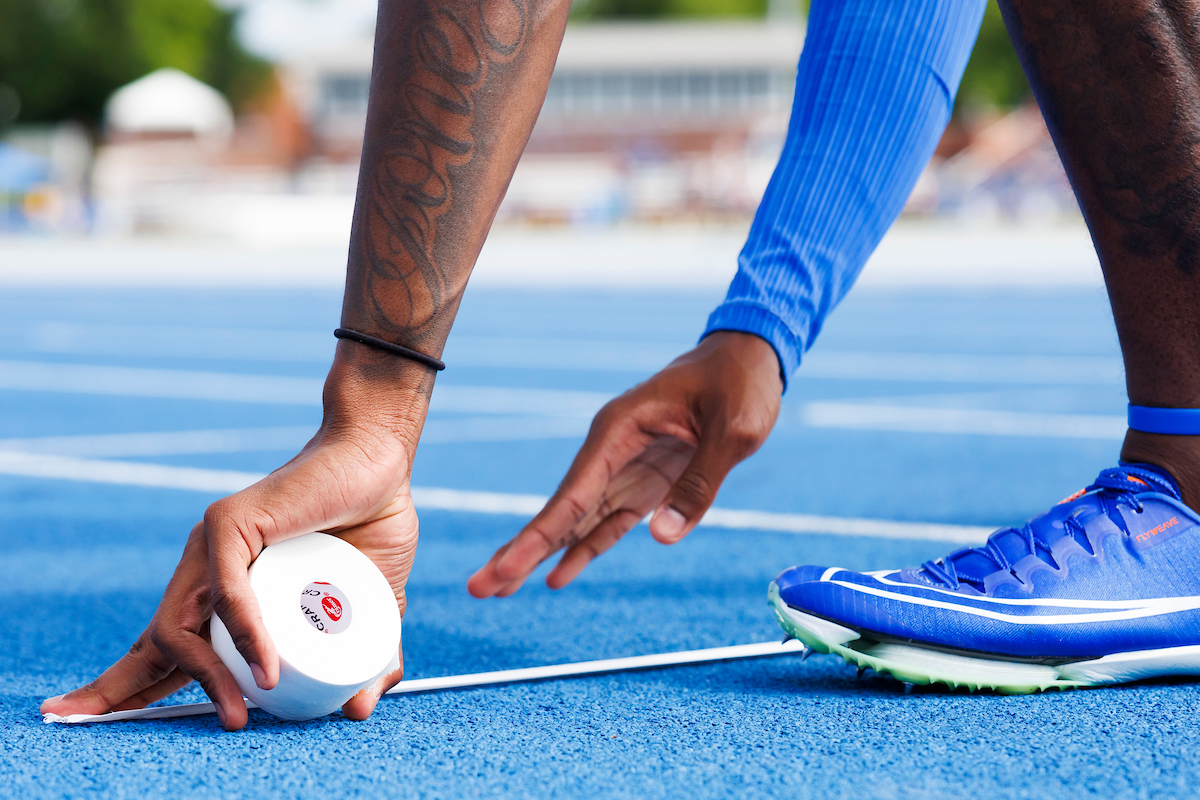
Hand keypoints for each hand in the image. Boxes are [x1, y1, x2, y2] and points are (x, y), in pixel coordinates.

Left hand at [41, 345, 430, 729]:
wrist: (383, 463)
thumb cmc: (371, 526)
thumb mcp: (373, 609)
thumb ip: (369, 657)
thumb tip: (358, 711)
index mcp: (228, 589)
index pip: (171, 645)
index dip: (135, 684)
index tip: (96, 714)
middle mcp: (208, 569)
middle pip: (154, 640)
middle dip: (122, 687)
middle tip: (93, 717)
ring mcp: (213, 546)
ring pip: (180, 626)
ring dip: (206, 677)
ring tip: (241, 712)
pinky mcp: (229, 525)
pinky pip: (225, 593)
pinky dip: (244, 635)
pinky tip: (268, 668)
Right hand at [467, 331, 783, 597]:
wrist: (748, 358)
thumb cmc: (739, 385)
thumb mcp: (732, 431)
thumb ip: (698, 484)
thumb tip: (660, 536)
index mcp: (618, 429)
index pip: (571, 495)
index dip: (538, 538)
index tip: (502, 570)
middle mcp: (610, 450)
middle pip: (560, 510)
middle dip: (522, 550)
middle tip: (478, 589)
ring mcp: (624, 466)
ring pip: (575, 520)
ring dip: (543, 554)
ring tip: (500, 587)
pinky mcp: (645, 481)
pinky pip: (608, 520)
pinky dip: (584, 548)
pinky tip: (558, 575)